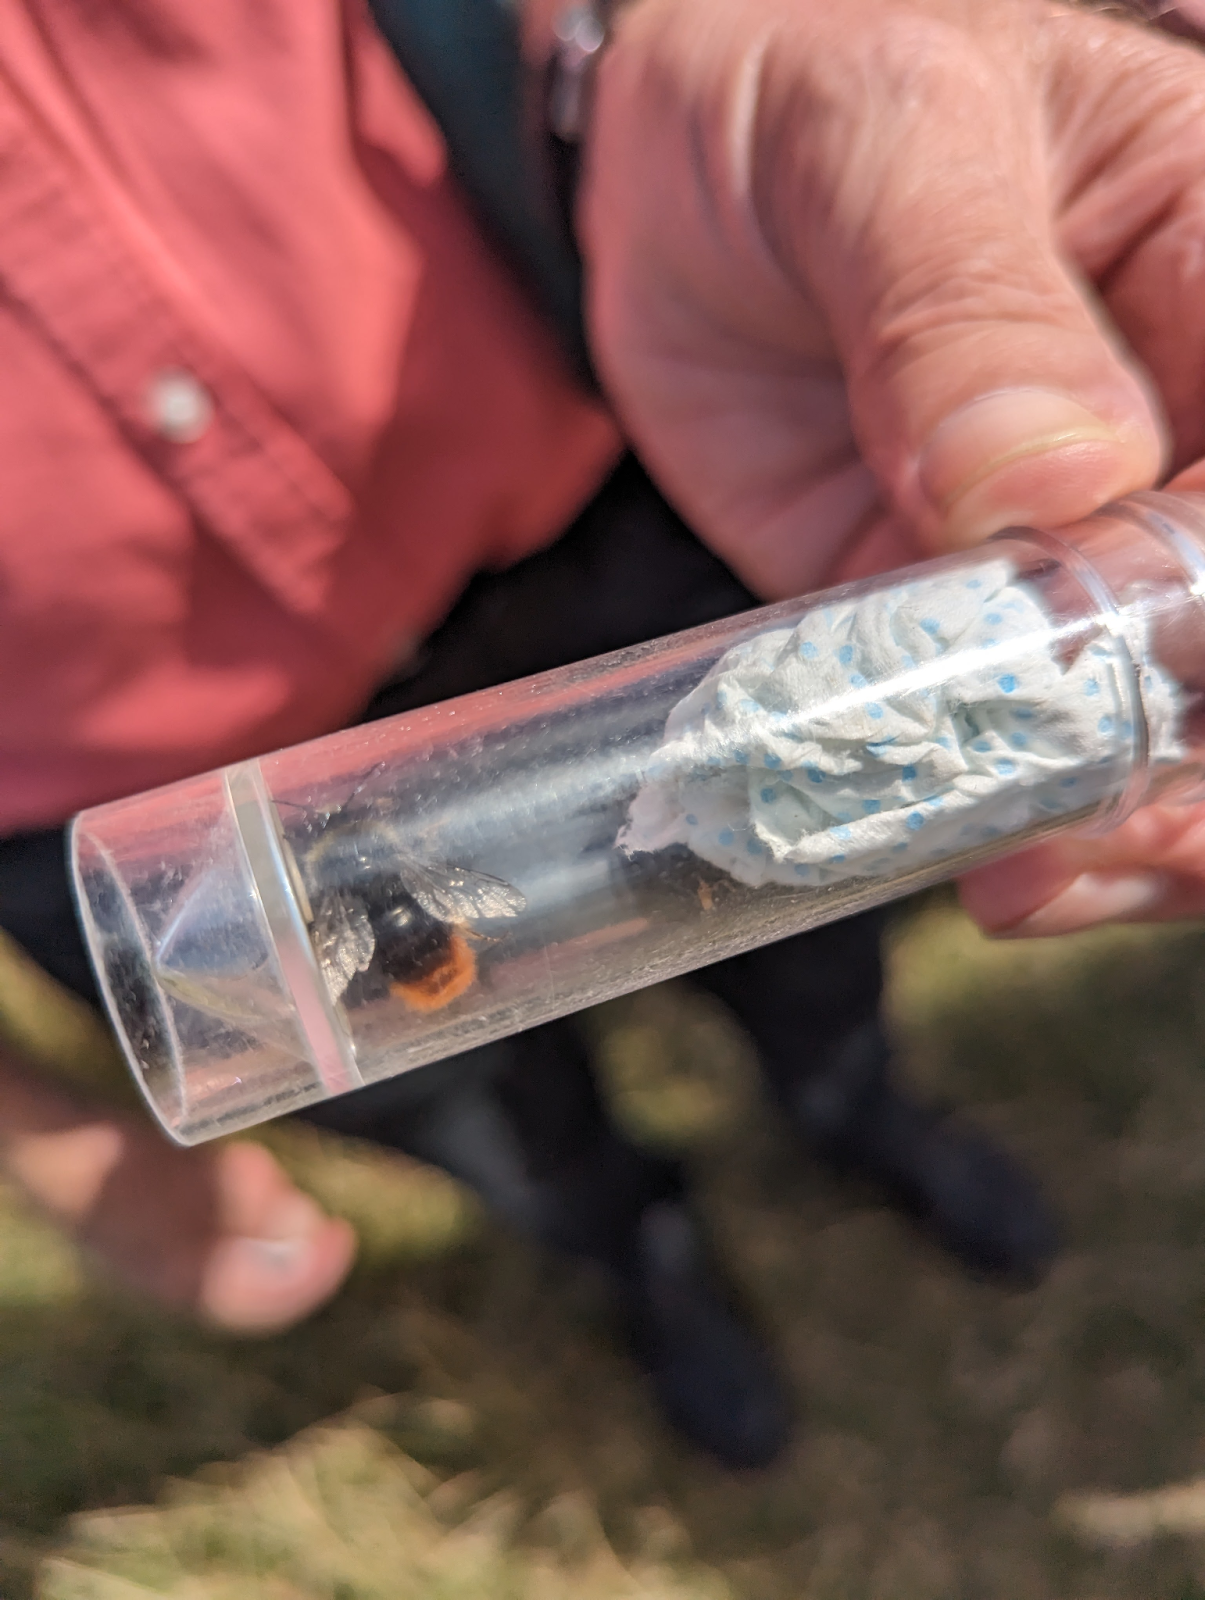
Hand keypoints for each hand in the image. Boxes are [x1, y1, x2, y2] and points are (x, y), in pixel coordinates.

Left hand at [574, 0, 1204, 933]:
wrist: (669, 172)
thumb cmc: (799, 83)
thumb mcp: (877, 139)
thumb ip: (957, 300)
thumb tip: (1053, 481)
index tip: (1163, 682)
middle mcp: (1186, 423)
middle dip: (1192, 756)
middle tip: (1098, 835)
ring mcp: (1082, 539)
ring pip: (1164, 717)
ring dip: (1131, 822)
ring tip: (1030, 879)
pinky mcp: (970, 614)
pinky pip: (1024, 738)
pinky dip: (1017, 818)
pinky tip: (982, 866)